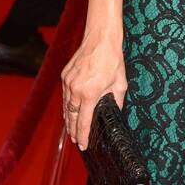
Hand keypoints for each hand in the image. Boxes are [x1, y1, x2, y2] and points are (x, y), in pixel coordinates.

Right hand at [61, 0, 127, 149]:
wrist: (100, 39)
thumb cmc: (112, 59)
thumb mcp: (120, 83)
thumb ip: (116, 101)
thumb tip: (115, 112)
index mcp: (90, 94)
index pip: (84, 122)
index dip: (83, 136)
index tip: (83, 145)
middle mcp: (75, 90)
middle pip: (72, 117)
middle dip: (74, 131)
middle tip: (77, 141)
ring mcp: (68, 82)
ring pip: (67, 107)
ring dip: (69, 119)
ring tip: (73, 130)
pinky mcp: (65, 76)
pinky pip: (65, 95)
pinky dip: (68, 105)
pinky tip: (71, 111)